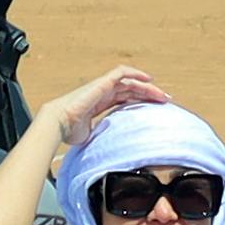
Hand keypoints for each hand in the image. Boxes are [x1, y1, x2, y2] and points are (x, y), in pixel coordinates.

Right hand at [46, 63, 168, 140]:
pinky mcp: (102, 82)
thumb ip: (104, 136)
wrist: (59, 124)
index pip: (125, 99)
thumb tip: (112, 151)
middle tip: (166, 102)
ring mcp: (102, 86)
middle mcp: (102, 93)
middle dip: (150, 95)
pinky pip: (122, 72)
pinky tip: (149, 80)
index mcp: (100, 103)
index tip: (155, 110)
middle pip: (131, 90)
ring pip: (131, 82)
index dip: (140, 102)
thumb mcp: (93, 135)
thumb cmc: (70, 131)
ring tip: (162, 95)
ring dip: (148, 87)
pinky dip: (136, 73)